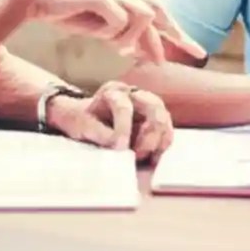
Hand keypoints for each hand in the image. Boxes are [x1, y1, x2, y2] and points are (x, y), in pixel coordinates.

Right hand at [12, 0, 206, 65]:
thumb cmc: (71, 13)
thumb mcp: (104, 29)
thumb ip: (127, 36)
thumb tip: (149, 51)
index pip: (161, 12)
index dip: (179, 33)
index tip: (199, 52)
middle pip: (158, 11)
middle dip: (168, 37)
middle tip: (162, 62)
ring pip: (143, 17)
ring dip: (131, 38)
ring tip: (114, 48)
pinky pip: (120, 18)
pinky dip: (113, 32)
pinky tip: (100, 36)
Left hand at [47, 81, 174, 161]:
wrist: (86, 120)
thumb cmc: (82, 121)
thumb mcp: (82, 126)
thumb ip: (99, 133)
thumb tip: (118, 146)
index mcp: (112, 92)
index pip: (123, 107)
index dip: (123, 129)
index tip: (120, 148)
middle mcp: (134, 94)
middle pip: (154, 107)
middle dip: (150, 134)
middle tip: (138, 155)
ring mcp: (148, 105)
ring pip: (164, 118)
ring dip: (158, 141)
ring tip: (144, 159)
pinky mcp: (156, 119)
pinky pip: (167, 130)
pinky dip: (162, 145)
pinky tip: (152, 158)